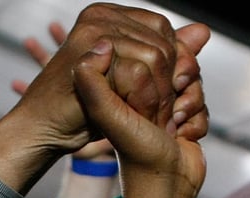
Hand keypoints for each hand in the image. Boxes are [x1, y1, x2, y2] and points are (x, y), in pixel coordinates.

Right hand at [0, 4, 204, 193]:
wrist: (45, 129)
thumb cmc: (84, 108)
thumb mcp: (133, 78)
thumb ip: (168, 54)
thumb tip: (204, 32)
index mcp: (110, 15)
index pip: (163, 30)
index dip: (174, 62)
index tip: (170, 94)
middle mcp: (101, 15)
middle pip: (162, 43)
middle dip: (168, 82)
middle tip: (162, 113)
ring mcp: (93, 32)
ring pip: (154, 58)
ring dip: (156, 96)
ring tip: (149, 119)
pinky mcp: (88, 55)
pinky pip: (137, 75)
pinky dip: (142, 102)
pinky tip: (137, 117)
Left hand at [73, 25, 210, 197]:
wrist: (167, 188)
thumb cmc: (137, 154)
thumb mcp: (108, 114)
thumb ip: (94, 82)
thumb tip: (100, 45)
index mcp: (123, 84)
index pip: (153, 49)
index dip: (165, 65)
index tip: (161, 91)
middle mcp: (142, 92)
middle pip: (177, 62)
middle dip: (182, 85)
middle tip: (170, 112)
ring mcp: (164, 105)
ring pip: (194, 82)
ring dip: (191, 104)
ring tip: (175, 127)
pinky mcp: (183, 119)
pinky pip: (202, 104)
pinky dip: (197, 120)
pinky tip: (183, 137)